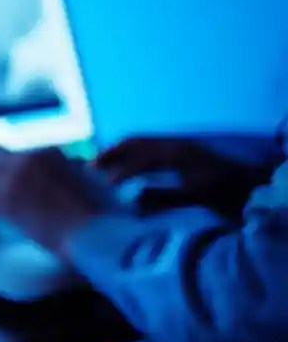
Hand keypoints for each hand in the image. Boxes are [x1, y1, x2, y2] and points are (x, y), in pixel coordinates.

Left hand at [0, 147, 115, 256]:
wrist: (97, 232)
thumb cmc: (102, 215)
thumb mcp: (91, 182)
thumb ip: (76, 173)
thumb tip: (76, 168)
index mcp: (49, 153)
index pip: (19, 154)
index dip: (8, 168)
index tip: (4, 180)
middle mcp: (29, 159)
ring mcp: (14, 179)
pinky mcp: (5, 201)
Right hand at [94, 136, 251, 191]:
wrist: (253, 184)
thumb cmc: (226, 193)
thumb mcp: (195, 198)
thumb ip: (163, 198)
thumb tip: (132, 199)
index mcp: (176, 153)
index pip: (138, 160)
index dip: (119, 172)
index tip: (103, 186)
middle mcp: (174, 143)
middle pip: (134, 142)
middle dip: (110, 153)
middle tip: (90, 167)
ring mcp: (179, 144)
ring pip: (141, 142)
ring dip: (120, 152)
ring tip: (102, 166)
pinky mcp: (182, 150)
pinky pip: (149, 146)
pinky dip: (133, 153)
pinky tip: (127, 167)